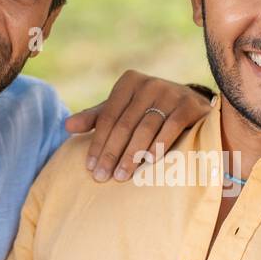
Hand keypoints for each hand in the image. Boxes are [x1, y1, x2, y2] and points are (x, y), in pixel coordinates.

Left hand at [64, 70, 210, 181]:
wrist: (193, 105)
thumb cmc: (150, 110)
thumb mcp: (123, 110)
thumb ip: (96, 117)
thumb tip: (67, 126)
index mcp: (129, 82)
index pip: (107, 116)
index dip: (97, 143)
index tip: (90, 167)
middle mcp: (149, 84)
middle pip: (124, 124)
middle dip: (111, 153)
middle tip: (102, 177)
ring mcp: (171, 93)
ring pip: (145, 128)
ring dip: (132, 154)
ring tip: (122, 176)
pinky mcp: (188, 106)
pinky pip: (170, 128)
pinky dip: (159, 145)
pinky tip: (149, 162)